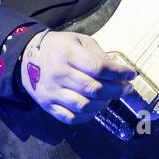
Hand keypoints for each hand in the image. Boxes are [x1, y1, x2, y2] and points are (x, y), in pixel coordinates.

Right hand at [19, 31, 137, 124]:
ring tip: (111, 97)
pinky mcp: (48, 106)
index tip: (132, 75)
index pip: (98, 67)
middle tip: (126, 89)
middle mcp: (59, 74)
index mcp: (68, 53)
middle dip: (116, 90)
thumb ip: (98, 54)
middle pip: (94, 88)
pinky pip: (71, 118)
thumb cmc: (58, 47)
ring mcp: (52, 92)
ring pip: (84, 105)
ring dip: (103, 104)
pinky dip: (88, 116)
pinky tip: (96, 108)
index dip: (119, 73)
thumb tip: (118, 70)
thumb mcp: (78, 40)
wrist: (26, 57)